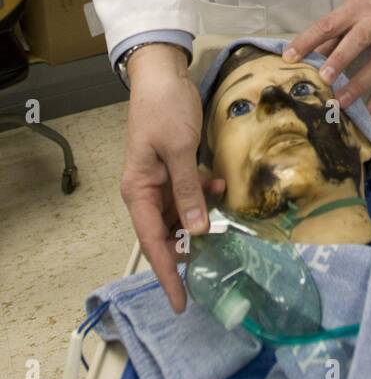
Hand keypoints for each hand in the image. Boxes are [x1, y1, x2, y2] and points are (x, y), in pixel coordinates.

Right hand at [120, 54, 223, 312]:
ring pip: (180, 216)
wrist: (161, 75)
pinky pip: (188, 194)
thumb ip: (187, 191)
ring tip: (223, 231)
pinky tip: (218, 186)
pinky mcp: (173, 168)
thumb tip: (197, 231)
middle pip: (165, 235)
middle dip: (187, 254)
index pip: (153, 243)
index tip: (181, 302)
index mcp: (138, 192)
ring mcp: (160, 180)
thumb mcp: (178, 150)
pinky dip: (203, 196)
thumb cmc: (164, 110)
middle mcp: (146, 192)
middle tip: (214, 275)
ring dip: (199, 222)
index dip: (167, 274)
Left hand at [282, 0, 370, 116]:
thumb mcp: (345, 12)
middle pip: (356, 42)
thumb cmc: (365, 9)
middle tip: (323, 79)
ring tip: (340, 103)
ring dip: (358, 86)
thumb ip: (328, 36)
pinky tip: (366, 113)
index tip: (289, 57)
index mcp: (353, 11)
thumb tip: (302, 58)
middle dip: (339, 61)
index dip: (307, 41)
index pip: (327, 25)